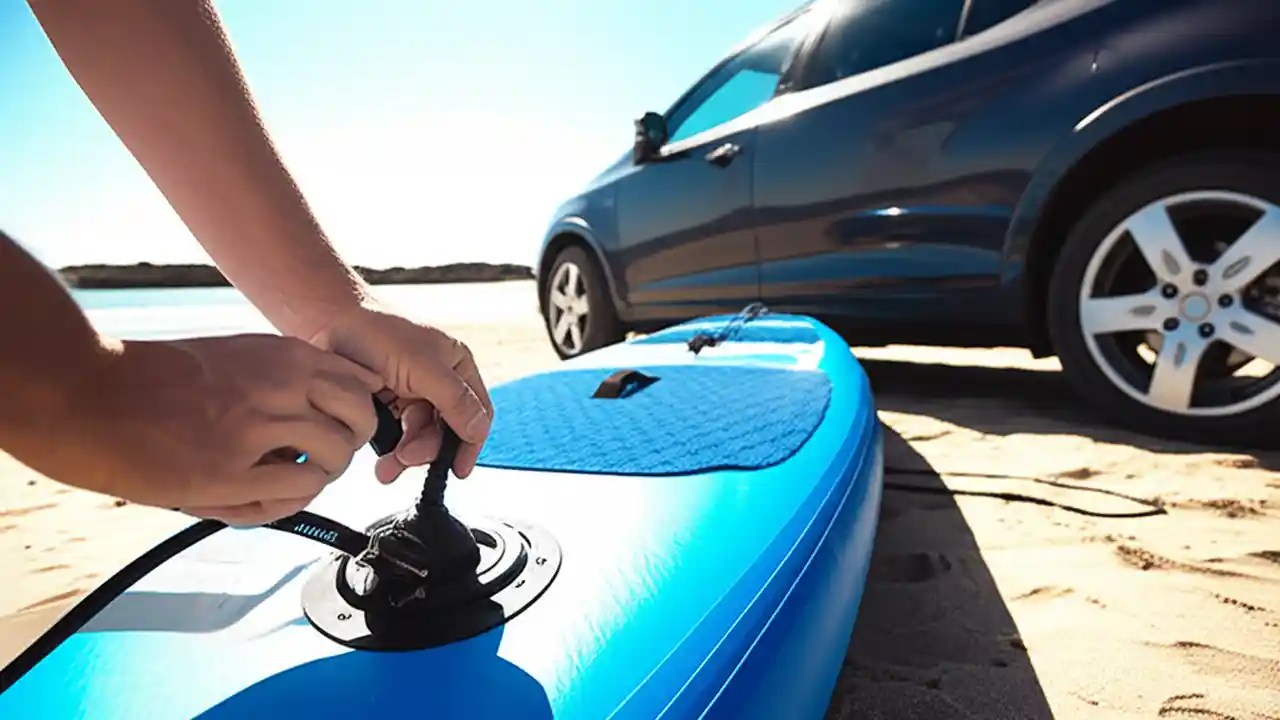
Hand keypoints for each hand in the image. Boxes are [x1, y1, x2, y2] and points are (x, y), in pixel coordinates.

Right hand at [58, 334, 381, 524]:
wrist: (84, 391)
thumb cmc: (150, 377)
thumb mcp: (233, 356)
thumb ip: (281, 375)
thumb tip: (325, 405)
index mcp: (279, 354)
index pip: (360, 380)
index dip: (356, 409)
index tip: (338, 423)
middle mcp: (278, 385)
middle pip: (363, 418)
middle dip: (352, 442)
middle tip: (322, 454)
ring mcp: (255, 429)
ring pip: (336, 457)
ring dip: (322, 472)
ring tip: (288, 474)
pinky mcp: (227, 472)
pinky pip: (297, 491)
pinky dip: (292, 498)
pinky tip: (263, 492)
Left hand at [309, 302, 492, 482]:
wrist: (324, 323)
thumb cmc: (373, 332)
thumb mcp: (421, 365)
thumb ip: (454, 399)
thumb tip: (477, 431)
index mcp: (456, 366)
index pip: (477, 412)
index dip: (470, 443)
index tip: (457, 470)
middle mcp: (439, 381)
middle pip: (446, 431)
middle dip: (427, 450)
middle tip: (405, 460)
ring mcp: (412, 394)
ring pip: (420, 437)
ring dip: (405, 455)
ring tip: (386, 467)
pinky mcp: (387, 405)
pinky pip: (396, 436)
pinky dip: (389, 448)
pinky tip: (378, 454)